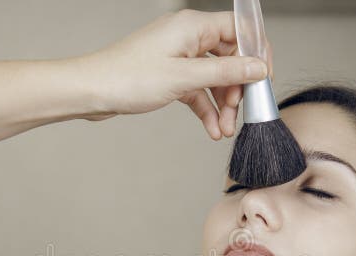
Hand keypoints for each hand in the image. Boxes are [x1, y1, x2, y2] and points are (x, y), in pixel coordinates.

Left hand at [78, 9, 273, 139]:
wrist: (91, 91)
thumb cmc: (127, 77)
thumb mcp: (184, 77)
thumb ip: (225, 72)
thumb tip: (258, 68)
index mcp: (193, 26)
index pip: (239, 30)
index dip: (256, 53)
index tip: (263, 79)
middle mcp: (187, 37)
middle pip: (229, 58)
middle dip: (237, 88)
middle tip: (239, 113)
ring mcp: (178, 56)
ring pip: (213, 78)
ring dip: (223, 104)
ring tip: (225, 129)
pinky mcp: (169, 75)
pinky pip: (197, 90)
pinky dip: (206, 108)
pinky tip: (212, 129)